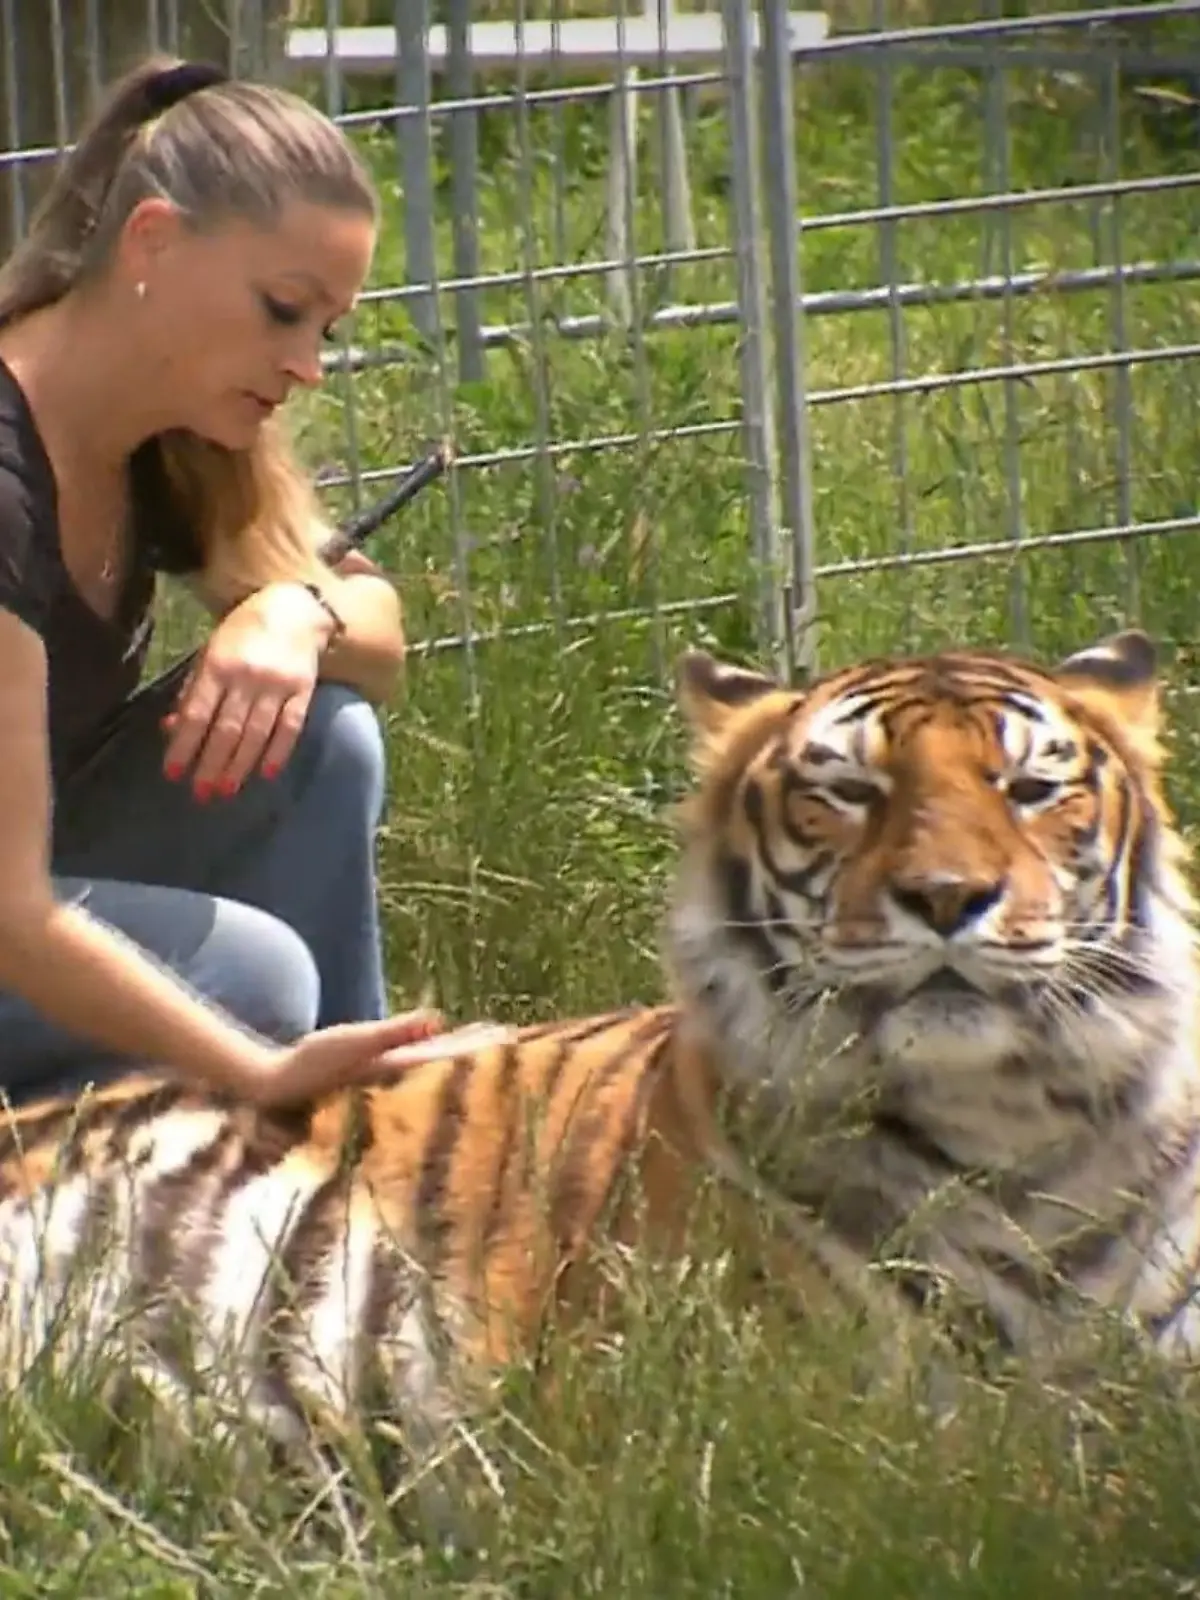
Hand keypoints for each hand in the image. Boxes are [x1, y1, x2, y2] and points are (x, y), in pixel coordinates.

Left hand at [162, 582, 337, 799]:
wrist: (294, 609)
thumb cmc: (242, 633)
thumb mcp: (210, 653)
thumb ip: (192, 689)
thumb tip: (172, 728)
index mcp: (217, 665)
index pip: (197, 713)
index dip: (184, 745)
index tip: (173, 773)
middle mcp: (246, 676)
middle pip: (226, 729)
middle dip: (211, 764)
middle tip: (200, 794)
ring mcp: (277, 684)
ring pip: (256, 733)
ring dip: (240, 765)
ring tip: (227, 790)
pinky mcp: (304, 690)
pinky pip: (291, 726)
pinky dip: (278, 752)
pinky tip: (267, 773)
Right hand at [249, 1009, 515, 1107]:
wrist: (281, 1087)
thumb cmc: (314, 1062)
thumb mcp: (355, 1042)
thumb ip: (396, 1032)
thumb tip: (437, 1019)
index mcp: (402, 1067)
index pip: (451, 1055)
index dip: (480, 1046)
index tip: (508, 1034)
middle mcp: (401, 1075)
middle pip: (449, 1058)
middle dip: (479, 1047)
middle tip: (512, 1033)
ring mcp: (390, 1075)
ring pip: (436, 1059)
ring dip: (462, 1048)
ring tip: (490, 1036)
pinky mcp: (377, 1071)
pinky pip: (419, 1059)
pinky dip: (437, 1049)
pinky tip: (443, 1042)